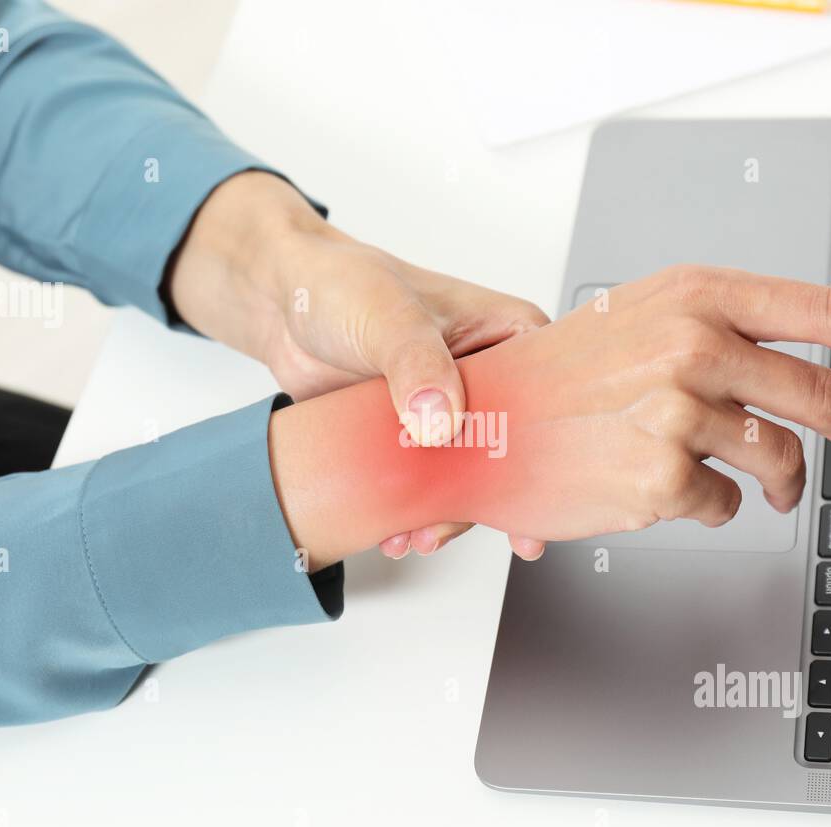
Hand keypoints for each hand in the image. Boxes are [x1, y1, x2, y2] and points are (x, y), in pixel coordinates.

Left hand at [168, 171, 548, 558]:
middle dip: (490, 501)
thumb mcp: (387, 315)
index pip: (547, 401)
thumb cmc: (341, 285)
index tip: (523, 502)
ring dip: (448, 515)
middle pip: (512, 451)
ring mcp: (455, 413)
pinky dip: (418, 512)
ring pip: (471, 478)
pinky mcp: (419, 438)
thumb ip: (416, 363)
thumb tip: (440, 420)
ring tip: (417, 536)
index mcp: (509, 336)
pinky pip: (430, 485)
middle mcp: (490, 378)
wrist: (282, 306)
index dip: (543, 454)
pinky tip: (399, 530)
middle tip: (458, 527)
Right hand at [449, 264, 830, 539]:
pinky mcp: (658, 476)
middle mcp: (690, 342)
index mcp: (693, 295)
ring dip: (784, 484)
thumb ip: (721, 332)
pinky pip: (724, 505)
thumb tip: (805, 368)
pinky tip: (675, 495)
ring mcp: (675, 410)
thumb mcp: (639, 324)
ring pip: (780, 460)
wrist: (471, 426)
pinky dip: (714, 508)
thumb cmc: (551, 381)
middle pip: (822, 394)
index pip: (825, 311)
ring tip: (767, 492)